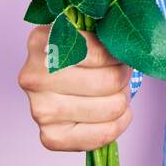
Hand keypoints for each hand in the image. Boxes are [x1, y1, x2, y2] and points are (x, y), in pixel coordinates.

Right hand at [18, 25, 133, 151]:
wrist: (53, 78)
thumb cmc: (76, 50)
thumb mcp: (85, 28)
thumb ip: (103, 29)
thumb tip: (130, 43)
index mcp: (42, 42)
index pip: (101, 53)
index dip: (119, 55)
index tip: (119, 54)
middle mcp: (34, 78)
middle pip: (109, 82)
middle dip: (123, 77)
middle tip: (121, 73)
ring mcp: (39, 110)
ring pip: (110, 108)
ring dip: (123, 99)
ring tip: (116, 91)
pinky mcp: (50, 137)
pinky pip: (102, 135)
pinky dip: (119, 124)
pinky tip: (117, 114)